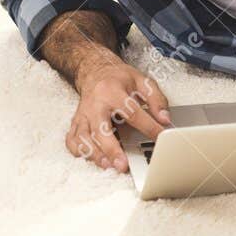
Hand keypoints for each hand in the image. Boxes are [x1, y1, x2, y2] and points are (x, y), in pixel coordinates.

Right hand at [64, 55, 170, 172]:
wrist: (95, 71)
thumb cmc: (118, 78)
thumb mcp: (142, 81)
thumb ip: (156, 99)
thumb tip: (165, 118)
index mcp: (113, 92)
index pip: (133, 113)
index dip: (148, 127)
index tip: (159, 138)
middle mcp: (95, 104)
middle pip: (100, 129)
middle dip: (111, 149)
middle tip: (122, 164)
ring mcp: (83, 114)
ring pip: (83, 137)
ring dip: (94, 153)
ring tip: (108, 165)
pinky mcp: (75, 122)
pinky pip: (71, 139)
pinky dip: (78, 151)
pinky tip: (91, 158)